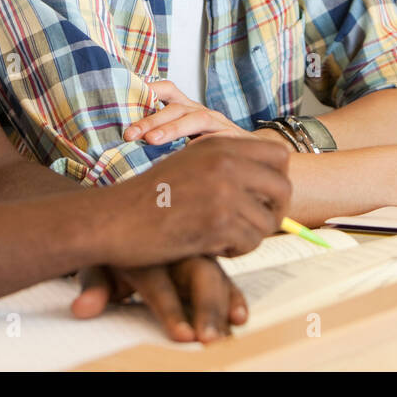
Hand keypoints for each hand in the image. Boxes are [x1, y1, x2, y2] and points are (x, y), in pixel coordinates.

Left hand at [72, 258, 247, 343]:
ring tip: (234, 326)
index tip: (183, 336)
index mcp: (145, 249)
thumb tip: (83, 308)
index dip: (171, 310)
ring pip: (216, 274)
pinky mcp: (208, 261)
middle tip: (211, 338)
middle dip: (207, 308)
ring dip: (226, 303)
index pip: (159, 282)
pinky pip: (226, 278)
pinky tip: (241, 316)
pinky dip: (235, 296)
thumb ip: (94, 285)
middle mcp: (176, 247)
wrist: (122, 213)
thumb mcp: (96, 264)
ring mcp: (195, 251)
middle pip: (198, 274)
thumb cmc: (110, 250)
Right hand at [99, 135, 290, 266]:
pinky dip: (236, 251)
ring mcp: (224, 192)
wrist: (112, 219)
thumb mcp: (188, 164)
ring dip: (251, 236)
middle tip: (253, 225)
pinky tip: (212, 247)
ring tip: (223, 238)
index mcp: (220, 145)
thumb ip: (226, 167)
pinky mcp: (218, 222)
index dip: (278, 178)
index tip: (264, 197)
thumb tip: (272, 187)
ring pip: (268, 221)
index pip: (279, 155)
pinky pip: (250, 242)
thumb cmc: (147, 197)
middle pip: (283, 187)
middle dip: (275, 211)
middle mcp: (226, 163)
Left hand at [124, 79, 250, 143]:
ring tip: (151, 141)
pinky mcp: (234, 139)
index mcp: (189, 110)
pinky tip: (187, 154)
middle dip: (150, 119)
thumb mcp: (188, 140)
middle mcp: (203, 112)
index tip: (125, 97)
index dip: (149, 89)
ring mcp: (220, 124)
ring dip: (172, 128)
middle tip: (129, 134)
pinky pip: (218, 138)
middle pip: (175, 107)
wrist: (258, 155)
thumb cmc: (214, 150)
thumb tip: (129, 143)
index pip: (168, 90)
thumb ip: (164, 138)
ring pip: (196, 118)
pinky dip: (202, 143)